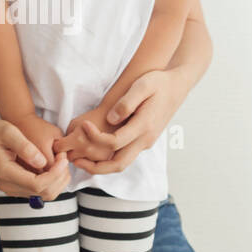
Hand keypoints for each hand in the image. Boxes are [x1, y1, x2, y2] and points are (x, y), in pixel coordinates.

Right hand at [0, 117, 71, 200]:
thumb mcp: (7, 131)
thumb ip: (24, 146)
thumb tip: (42, 161)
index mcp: (5, 173)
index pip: (37, 184)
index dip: (55, 174)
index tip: (63, 158)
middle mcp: (8, 186)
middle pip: (44, 193)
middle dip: (60, 177)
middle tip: (64, 158)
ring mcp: (13, 190)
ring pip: (45, 195)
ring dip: (59, 181)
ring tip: (61, 162)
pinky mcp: (18, 189)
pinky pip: (41, 192)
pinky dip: (53, 181)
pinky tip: (55, 166)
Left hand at [64, 69, 188, 175]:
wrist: (177, 86)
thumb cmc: (158, 83)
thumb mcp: (143, 85)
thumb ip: (127, 102)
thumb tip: (111, 119)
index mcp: (144, 126)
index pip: (115, 142)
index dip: (95, 137)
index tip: (83, 126)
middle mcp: (146, 139)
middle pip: (118, 164)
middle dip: (95, 167)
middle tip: (75, 160)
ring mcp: (146, 142)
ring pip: (122, 164)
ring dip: (100, 167)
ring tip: (80, 160)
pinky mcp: (144, 141)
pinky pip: (124, 157)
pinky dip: (108, 160)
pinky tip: (94, 152)